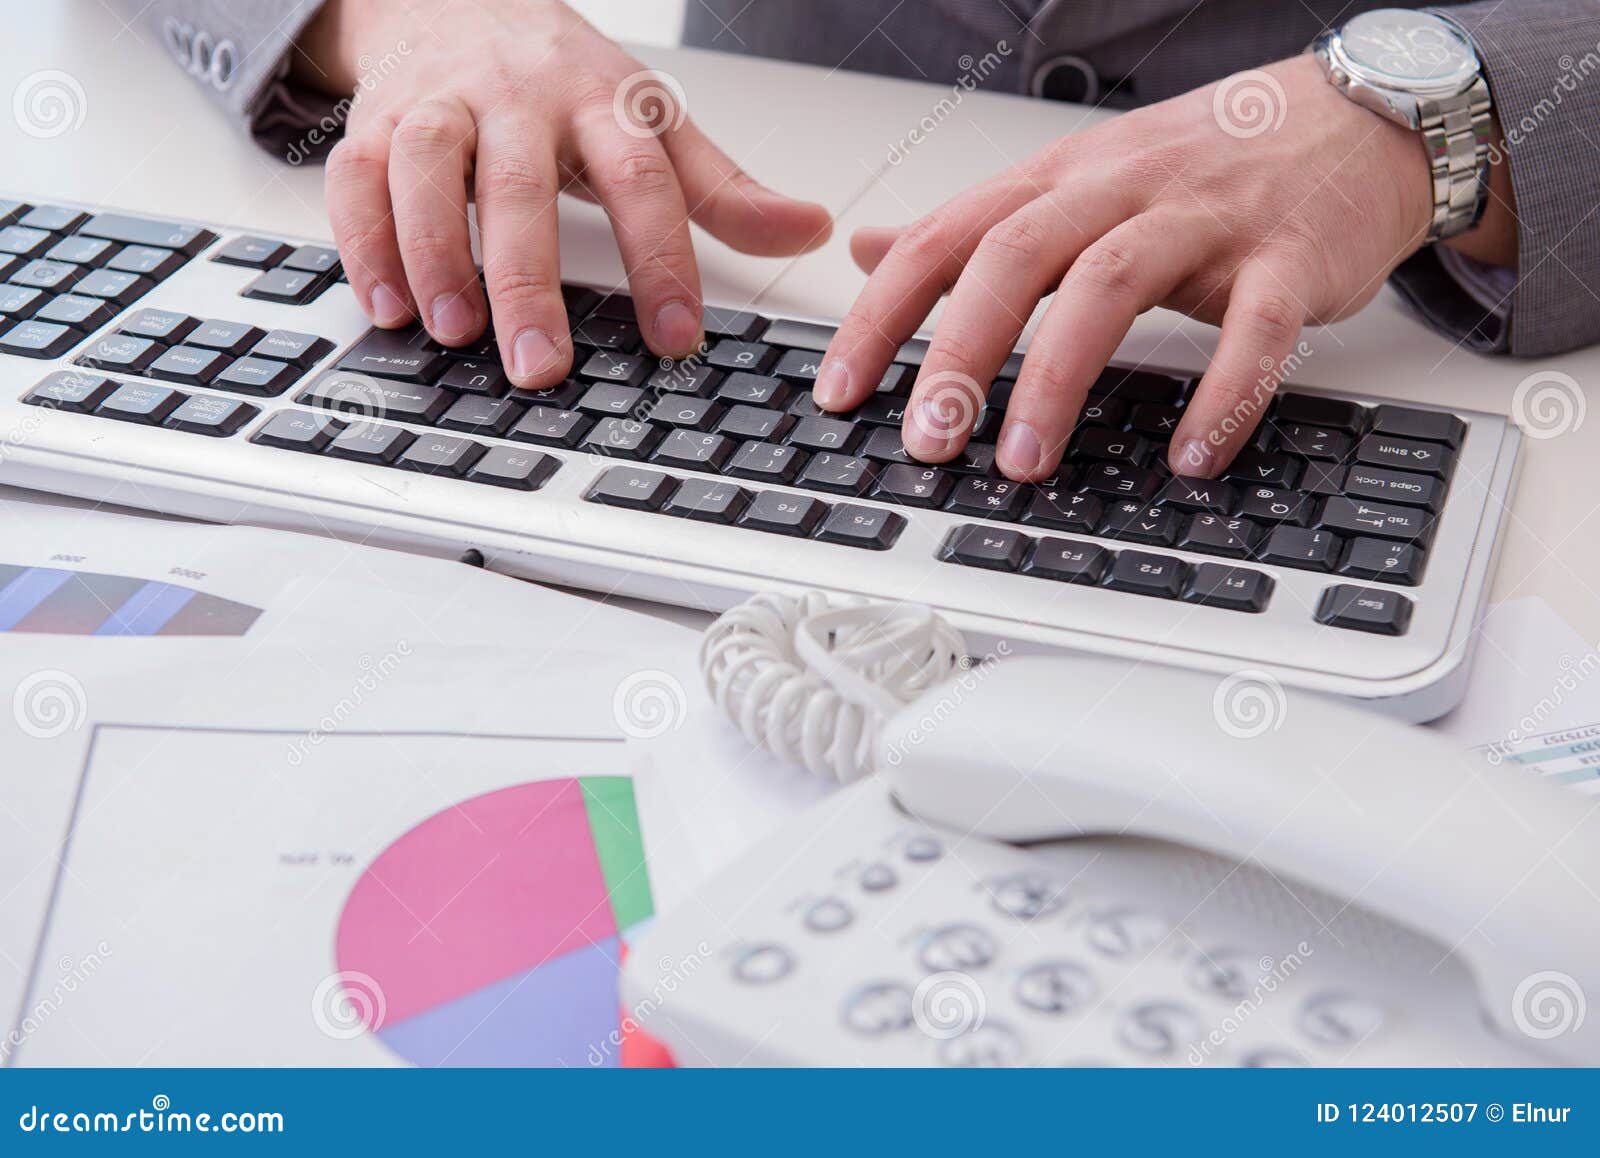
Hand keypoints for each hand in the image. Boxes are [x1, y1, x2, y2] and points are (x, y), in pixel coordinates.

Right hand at [296, 0, 831, 386]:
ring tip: (455, 332)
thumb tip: (809, 229)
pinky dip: (364, 242)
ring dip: (436, 254)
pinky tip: (386, 305)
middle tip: (541, 366)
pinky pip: (356, 179)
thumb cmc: (562, 80)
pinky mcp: (375, 120)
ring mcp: (442, 106)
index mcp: (603, 102)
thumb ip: (722, 188)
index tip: (675, 339)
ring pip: (427, 171)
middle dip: (531, 281)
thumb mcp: (652, 122)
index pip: (643, 182)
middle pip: (523, 187)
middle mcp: (518, 99)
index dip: (662, 260)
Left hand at [815, 54, 1486, 479]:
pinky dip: (1222, 395)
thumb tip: (872, 249)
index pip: (946, 236)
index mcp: (1059, 179)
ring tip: (1022, 465)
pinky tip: (1190, 458)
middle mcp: (1120, 190)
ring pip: (1112, 285)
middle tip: (927, 444)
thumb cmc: (1203, 162)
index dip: (884, 316)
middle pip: (1018, 256)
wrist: (1352, 117)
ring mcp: (1207, 220)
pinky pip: (1255, 329)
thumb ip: (974, 225)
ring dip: (1057, 380)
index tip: (840, 393)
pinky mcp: (1291, 259)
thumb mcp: (1073, 180)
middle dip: (961, 353)